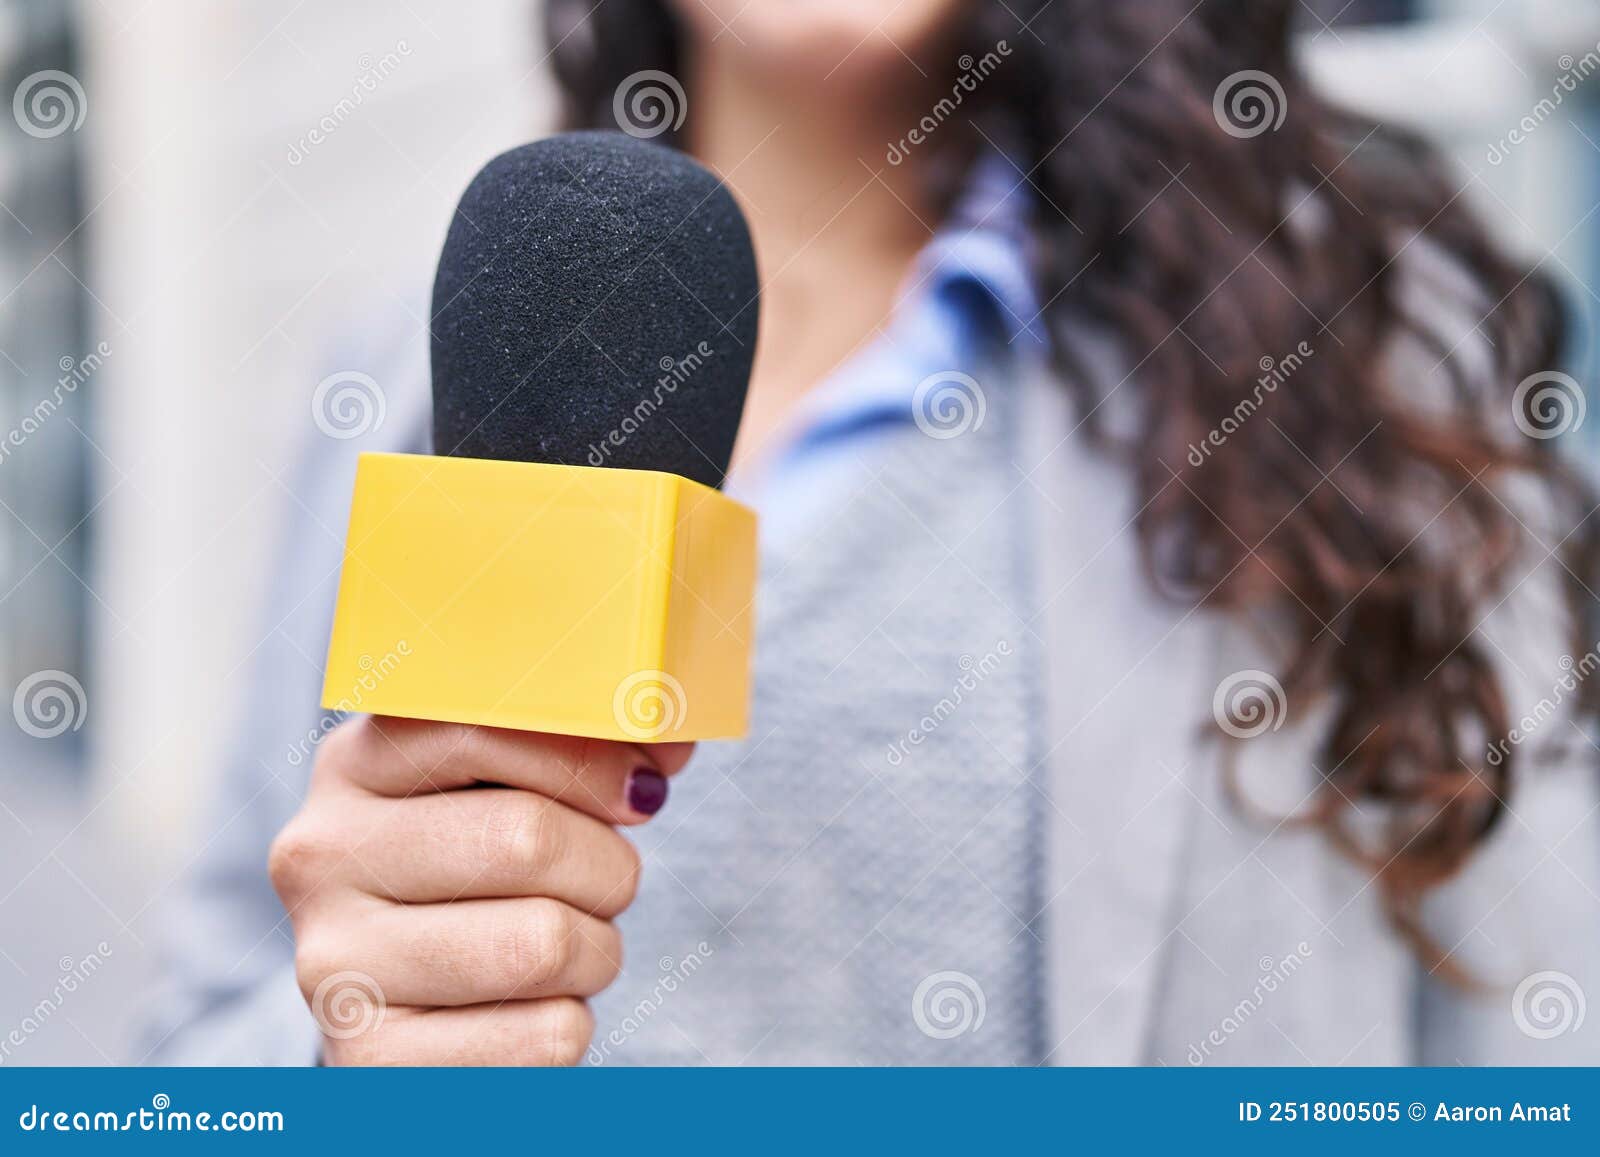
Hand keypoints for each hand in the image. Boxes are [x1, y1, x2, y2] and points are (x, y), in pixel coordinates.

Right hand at [268, 715, 690, 1064]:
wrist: (409, 1013)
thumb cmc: (478, 877)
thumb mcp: (509, 788)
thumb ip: (586, 746)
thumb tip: (671, 734)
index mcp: (353, 764)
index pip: (484, 729)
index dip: (591, 760)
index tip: (643, 790)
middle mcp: (319, 856)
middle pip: (528, 838)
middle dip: (605, 866)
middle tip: (601, 883)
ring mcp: (334, 963)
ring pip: (544, 943)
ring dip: (596, 948)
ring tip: (566, 945)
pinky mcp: (372, 1061)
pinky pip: (546, 1034)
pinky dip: (570, 1021)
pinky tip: (526, 1009)